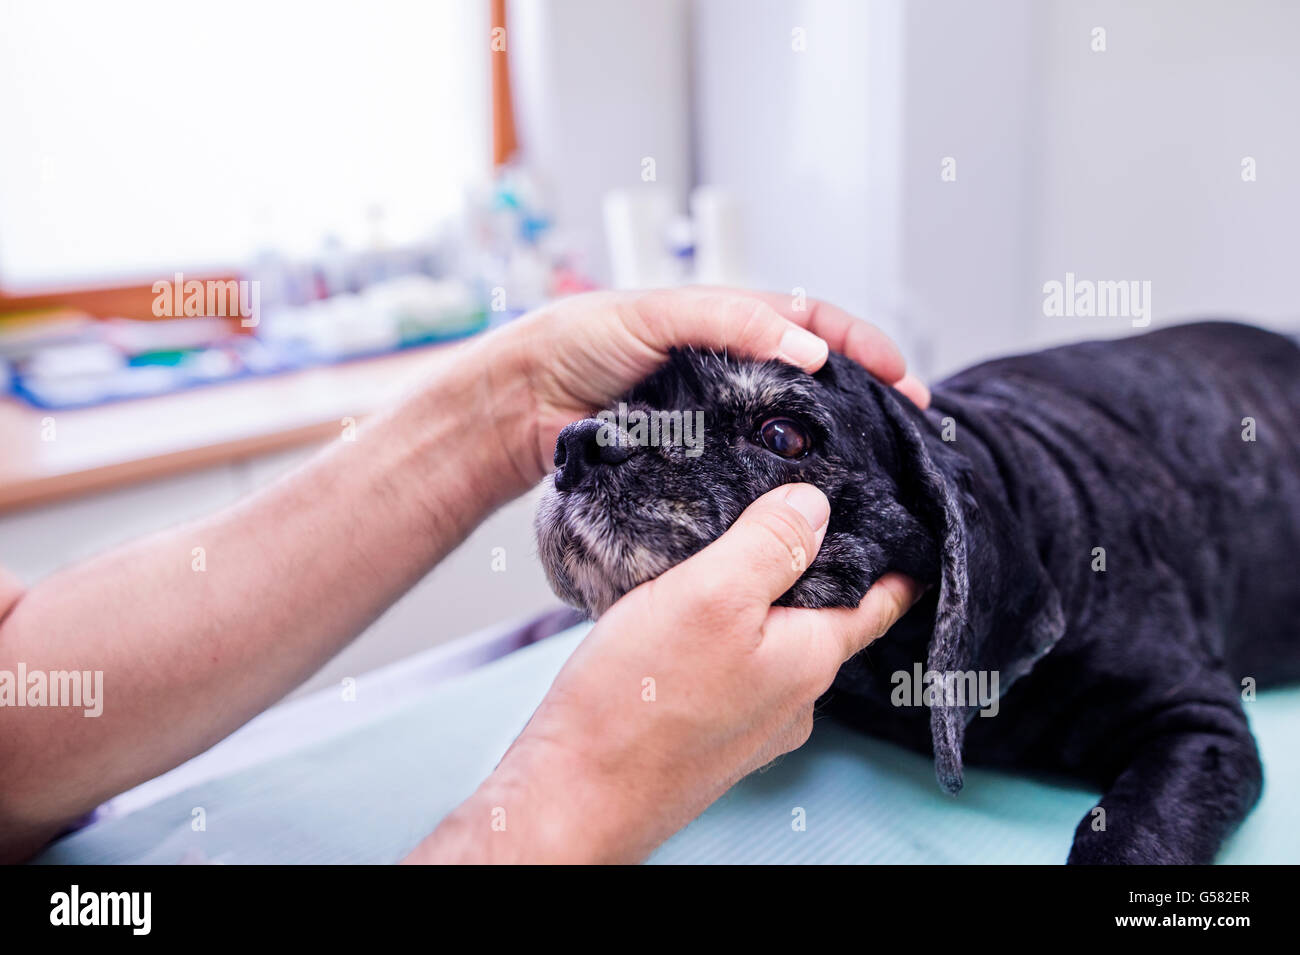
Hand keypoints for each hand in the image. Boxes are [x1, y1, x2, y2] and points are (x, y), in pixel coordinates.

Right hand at [405, 483, 922, 863]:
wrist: (573, 796)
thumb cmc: (637, 703)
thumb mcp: (710, 594)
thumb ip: (770, 543)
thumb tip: (815, 504)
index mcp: (811, 657)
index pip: (879, 599)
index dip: (892, 557)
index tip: (901, 524)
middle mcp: (794, 697)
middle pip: (823, 615)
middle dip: (811, 568)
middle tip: (787, 514)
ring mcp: (752, 722)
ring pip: (773, 641)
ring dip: (759, 602)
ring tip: (723, 557)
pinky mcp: (709, 733)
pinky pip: (733, 668)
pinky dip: (722, 636)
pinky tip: (682, 619)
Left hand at [477, 287, 929, 488]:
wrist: (520, 402)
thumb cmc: (578, 342)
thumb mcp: (659, 312)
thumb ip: (732, 321)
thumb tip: (808, 350)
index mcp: (728, 324)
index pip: (815, 324)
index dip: (865, 346)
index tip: (904, 379)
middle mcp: (730, 371)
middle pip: (816, 382)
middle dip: (868, 402)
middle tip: (909, 435)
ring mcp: (714, 420)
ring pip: (788, 433)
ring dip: (834, 449)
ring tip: (874, 473)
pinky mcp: (693, 465)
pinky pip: (748, 473)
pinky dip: (782, 487)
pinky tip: (807, 503)